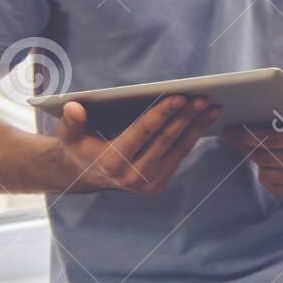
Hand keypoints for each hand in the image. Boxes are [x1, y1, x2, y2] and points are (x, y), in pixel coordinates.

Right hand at [55, 95, 219, 194]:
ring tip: (212, 108)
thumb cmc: (80, 148)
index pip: (144, 132)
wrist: (86, 176)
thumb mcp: (69, 135)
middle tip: (203, 98)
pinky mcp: (158, 186)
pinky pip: (179, 157)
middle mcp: (132, 176)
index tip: (180, 96)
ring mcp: (147, 184)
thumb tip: (74, 107)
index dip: (163, 113)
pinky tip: (203, 121)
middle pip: (166, 140)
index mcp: (112, 162)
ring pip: (178, 150)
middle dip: (187, 117)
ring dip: (197, 127)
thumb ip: (71, 122)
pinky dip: (193, 138)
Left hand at [228, 119, 282, 197]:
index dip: (246, 135)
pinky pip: (274, 187)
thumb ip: (275, 120)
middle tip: (236, 138)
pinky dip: (267, 175)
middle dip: (247, 148)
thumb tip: (235, 130)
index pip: (271, 139)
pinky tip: (272, 164)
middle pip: (265, 158)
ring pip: (266, 174)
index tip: (229, 131)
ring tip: (261, 150)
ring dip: (259, 162)